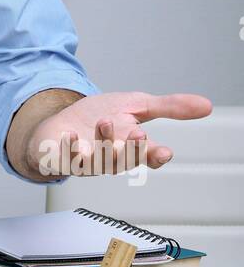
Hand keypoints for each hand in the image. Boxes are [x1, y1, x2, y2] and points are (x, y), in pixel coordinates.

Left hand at [27, 90, 213, 176]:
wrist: (59, 124)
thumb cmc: (97, 118)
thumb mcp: (136, 105)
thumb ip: (169, 107)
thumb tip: (206, 105)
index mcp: (130, 146)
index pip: (148, 156)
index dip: (155, 156)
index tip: (164, 152)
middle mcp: (110, 157)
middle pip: (125, 161)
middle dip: (132, 150)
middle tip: (137, 135)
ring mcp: (86, 161)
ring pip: (99, 162)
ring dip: (103, 143)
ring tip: (105, 122)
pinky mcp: (63, 159)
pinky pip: (67, 160)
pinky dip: (70, 149)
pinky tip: (72, 136)